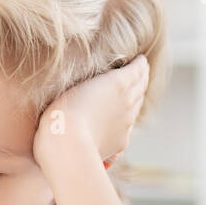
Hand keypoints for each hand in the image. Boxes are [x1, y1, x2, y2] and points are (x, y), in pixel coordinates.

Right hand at [32, 54, 149, 170]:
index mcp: (118, 83)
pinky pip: (130, 126)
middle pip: (141, 87)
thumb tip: (96, 81)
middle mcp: (127, 101)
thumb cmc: (62, 112)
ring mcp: (126, 122)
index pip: (137, 71)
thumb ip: (92, 82)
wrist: (67, 144)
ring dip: (139, 95)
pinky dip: (131, 117)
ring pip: (138, 105)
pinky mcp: (122, 141)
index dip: (140, 65)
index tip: (141, 60)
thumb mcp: (73, 87)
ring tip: (138, 89)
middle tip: (142, 70)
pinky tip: (127, 118)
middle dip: (142, 77)